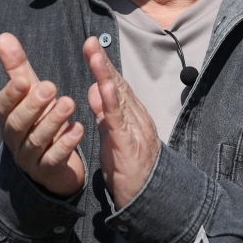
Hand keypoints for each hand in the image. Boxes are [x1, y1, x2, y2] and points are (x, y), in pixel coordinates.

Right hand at [0, 33, 85, 196]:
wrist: (55, 164)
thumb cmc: (40, 120)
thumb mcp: (31, 93)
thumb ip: (18, 67)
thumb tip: (3, 36)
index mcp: (8, 119)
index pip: (2, 107)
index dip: (11, 94)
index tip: (24, 79)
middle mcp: (15, 140)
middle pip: (17, 125)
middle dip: (33, 106)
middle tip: (51, 87)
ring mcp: (29, 158)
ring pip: (37, 141)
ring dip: (53, 122)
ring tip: (70, 103)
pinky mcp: (47, 172)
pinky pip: (54, 159)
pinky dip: (66, 144)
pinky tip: (79, 128)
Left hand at [85, 36, 160, 206]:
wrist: (151, 201)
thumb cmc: (130, 170)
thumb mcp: (112, 137)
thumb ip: (104, 114)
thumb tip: (94, 88)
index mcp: (131, 116)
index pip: (116, 85)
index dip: (104, 66)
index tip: (91, 46)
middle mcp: (136, 118)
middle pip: (118, 85)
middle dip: (104, 62)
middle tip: (90, 42)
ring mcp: (135, 131)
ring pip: (119, 98)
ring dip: (106, 75)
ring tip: (95, 55)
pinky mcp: (130, 146)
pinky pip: (119, 122)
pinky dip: (111, 103)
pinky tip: (103, 88)